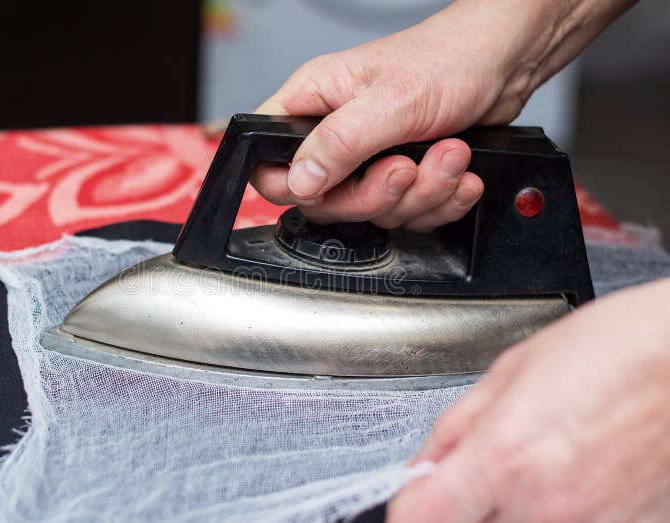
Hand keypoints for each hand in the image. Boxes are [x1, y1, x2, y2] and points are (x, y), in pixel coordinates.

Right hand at [253, 0, 632, 230]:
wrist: (505, 63)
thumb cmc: (449, 59)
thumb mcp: (391, 101)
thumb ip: (339, 143)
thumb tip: (300, 181)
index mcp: (313, 102)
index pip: (268, 162)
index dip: (293, 186)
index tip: (332, 184)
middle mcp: (336, 134)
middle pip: (326, 201)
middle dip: (375, 195)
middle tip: (405, 167)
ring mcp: (370, 158)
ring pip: (373, 211)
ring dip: (420, 194)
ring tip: (447, 155)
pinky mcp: (403, 174)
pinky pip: (409, 213)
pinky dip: (441, 200)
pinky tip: (458, 172)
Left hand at [386, 277, 669, 522]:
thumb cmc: (615, 349)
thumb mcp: (511, 372)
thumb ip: (453, 430)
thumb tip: (420, 470)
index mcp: (504, 456)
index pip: (418, 522)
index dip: (404, 515)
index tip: (411, 504)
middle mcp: (546, 508)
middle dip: (454, 520)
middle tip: (469, 488)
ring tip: (524, 485)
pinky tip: (568, 497)